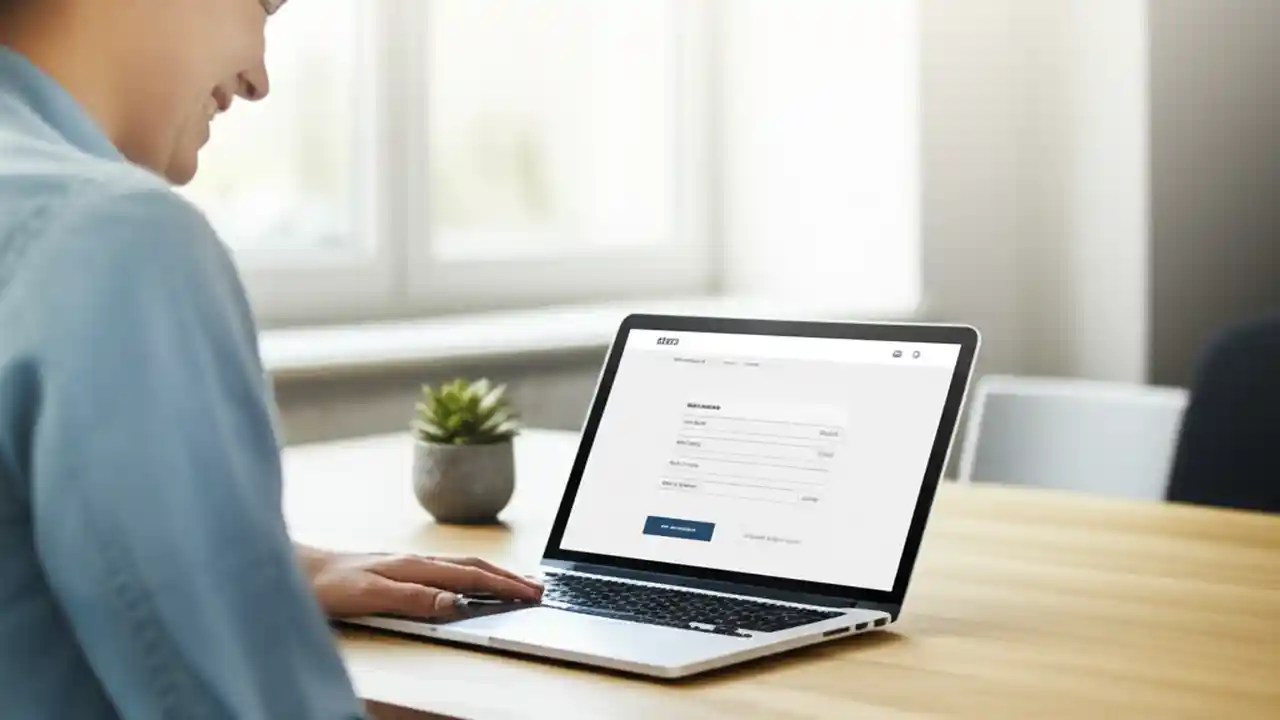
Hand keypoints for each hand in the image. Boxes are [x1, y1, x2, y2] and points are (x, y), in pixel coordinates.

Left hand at [298, 547, 542, 618]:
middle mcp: (415, 560)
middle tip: (539, 589)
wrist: (295, 569)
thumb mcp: (370, 596)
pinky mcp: (398, 569)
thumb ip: (414, 598)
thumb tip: (457, 601)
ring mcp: (407, 563)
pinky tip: (471, 580)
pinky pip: (446, 570)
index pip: (471, 576)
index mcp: (414, 566)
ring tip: (517, 582)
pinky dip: (471, 575)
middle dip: (509, 577)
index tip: (531, 595)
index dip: (504, 587)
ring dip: (493, 574)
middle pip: (474, 566)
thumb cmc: (326, 584)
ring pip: (462, 566)